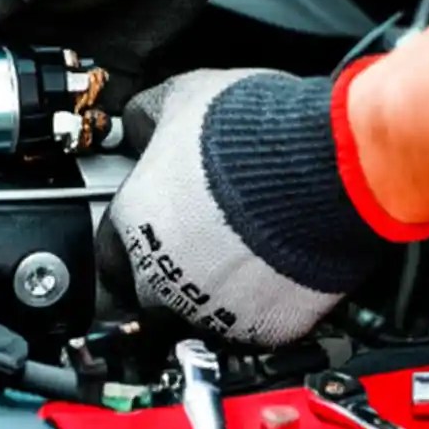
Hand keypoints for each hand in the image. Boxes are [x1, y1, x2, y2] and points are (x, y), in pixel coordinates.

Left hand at [95, 69, 391, 346]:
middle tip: (202, 248)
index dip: (128, 246)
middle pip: (147, 297)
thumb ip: (149, 120)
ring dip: (213, 296)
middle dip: (169, 277)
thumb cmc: (253, 134)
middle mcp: (162, 279)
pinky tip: (276, 274)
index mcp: (133, 228)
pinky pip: (254, 329)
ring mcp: (212, 311)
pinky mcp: (264, 329)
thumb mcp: (182, 99)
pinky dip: (262, 308)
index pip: (106, 258)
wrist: (322, 167)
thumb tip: (140, 123)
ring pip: (198, 319)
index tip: (148, 237)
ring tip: (244, 259)